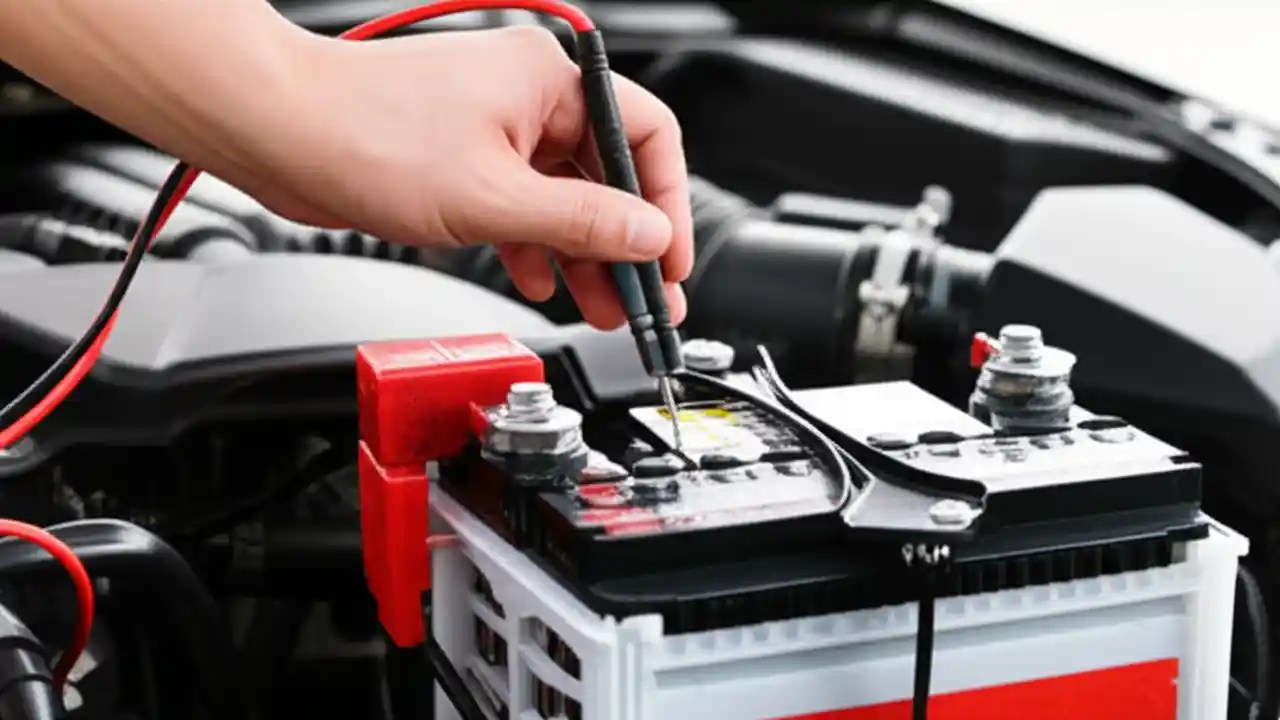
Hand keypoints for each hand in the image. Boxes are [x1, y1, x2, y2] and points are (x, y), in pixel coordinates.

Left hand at [243, 26, 691, 328]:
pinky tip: (542, 280)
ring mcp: (496, 130)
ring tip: (604, 307)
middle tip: (645, 301)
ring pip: (564, 200)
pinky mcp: (466, 161)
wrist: (277, 131)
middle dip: (626, 245)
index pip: (644, 137)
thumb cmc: (364, 134)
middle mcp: (528, 98)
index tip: (669, 261)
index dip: (667, 205)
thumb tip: (648, 236)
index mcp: (547, 81)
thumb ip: (583, 222)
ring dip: (584, 256)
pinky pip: (523, 206)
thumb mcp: (494, 197)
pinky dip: (536, 246)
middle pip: (607, 177)